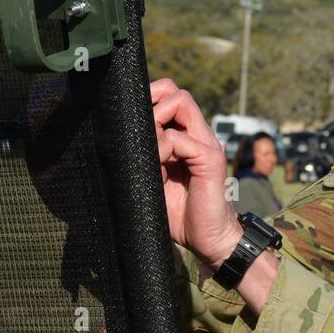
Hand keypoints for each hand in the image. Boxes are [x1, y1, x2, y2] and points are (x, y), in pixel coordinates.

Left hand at [150, 79, 241, 267]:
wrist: (209, 239)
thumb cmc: (181, 214)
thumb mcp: (155, 180)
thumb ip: (147, 157)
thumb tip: (123, 138)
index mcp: (187, 138)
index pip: (170, 98)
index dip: (150, 102)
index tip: (134, 125)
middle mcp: (199, 134)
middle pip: (176, 92)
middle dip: (151, 105)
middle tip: (140, 136)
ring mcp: (207, 143)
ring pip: (180, 102)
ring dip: (155, 121)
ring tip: (150, 153)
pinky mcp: (210, 158)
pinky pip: (178, 138)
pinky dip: (162, 149)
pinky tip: (158, 170)